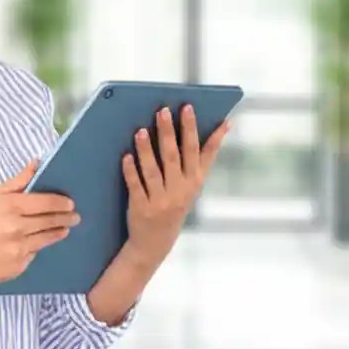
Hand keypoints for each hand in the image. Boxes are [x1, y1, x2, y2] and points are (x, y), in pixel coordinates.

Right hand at [0, 159, 80, 284]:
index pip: (46, 202)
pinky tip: (36, 243)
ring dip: (59, 232)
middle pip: (51, 221)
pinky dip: (37, 247)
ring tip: (64, 229)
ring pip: (47, 238)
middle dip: (66, 218)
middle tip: (75, 216)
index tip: (70, 202)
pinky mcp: (19, 266)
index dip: (61, 202)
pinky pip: (35, 253)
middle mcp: (17, 228)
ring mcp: (19, 249)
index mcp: (10, 207)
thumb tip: (37, 163)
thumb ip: (18, 181)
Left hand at [121, 105, 229, 268]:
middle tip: (163, 110)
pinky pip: (136, 185)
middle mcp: (181, 190)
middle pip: (175, 156)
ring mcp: (161, 200)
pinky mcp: (142, 208)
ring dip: (147, 149)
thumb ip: (204, 157)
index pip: (199, 151)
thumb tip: (222, 127)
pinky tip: (126, 155)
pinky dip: (131, 170)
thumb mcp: (194, 185)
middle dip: (170, 132)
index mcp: (195, 182)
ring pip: (154, 170)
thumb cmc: (176, 203)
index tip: (189, 107)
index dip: (193, 129)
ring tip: (141, 129)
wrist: (156, 241)